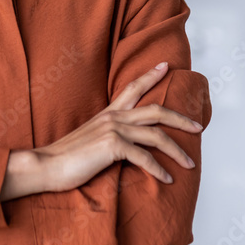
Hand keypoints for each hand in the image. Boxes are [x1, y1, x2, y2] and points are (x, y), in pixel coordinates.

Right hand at [33, 62, 203, 192]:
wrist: (46, 165)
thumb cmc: (66, 157)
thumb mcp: (90, 140)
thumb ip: (108, 137)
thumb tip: (124, 144)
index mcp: (107, 113)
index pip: (132, 88)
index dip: (150, 76)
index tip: (166, 65)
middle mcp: (112, 117)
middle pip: (155, 110)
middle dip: (180, 118)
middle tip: (198, 125)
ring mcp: (113, 129)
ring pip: (156, 135)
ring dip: (176, 150)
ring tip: (189, 163)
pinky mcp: (112, 146)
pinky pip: (144, 158)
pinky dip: (158, 169)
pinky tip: (166, 179)